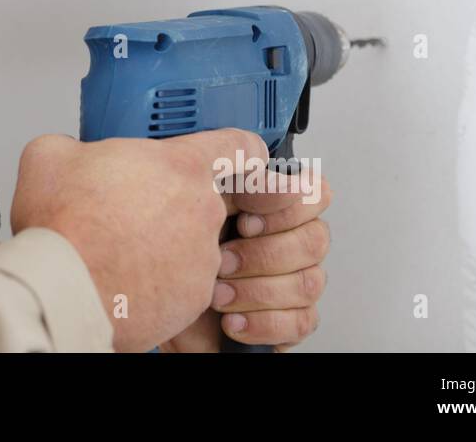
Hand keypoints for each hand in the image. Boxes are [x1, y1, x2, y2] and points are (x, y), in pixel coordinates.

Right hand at [11, 129, 267, 352]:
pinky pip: (185, 286)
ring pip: (196, 245)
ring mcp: (202, 259)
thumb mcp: (51, 156)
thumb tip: (70, 154)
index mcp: (180, 167)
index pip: (240, 146)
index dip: (240, 149)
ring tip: (126, 251)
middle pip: (211, 201)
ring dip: (169, 246)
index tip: (235, 156)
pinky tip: (129, 280)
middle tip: (141, 211)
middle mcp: (203, 211)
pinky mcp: (193, 301)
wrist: (63, 289)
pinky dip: (163, 284)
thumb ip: (76, 146)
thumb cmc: (63, 226)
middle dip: (180, 204)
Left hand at [159, 172, 331, 351]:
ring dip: (256, 290)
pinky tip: (232, 320)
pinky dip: (262, 322)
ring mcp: (295, 282)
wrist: (160, 304)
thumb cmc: (175, 251)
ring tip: (216, 292)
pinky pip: (300, 322)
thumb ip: (226, 173)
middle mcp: (291, 242)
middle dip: (263, 253)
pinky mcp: (290, 321)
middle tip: (222, 259)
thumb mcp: (193, 202)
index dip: (286, 204)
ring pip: (308, 283)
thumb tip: (254, 152)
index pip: (315, 193)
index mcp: (273, 207)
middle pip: (315, 240)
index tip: (245, 215)